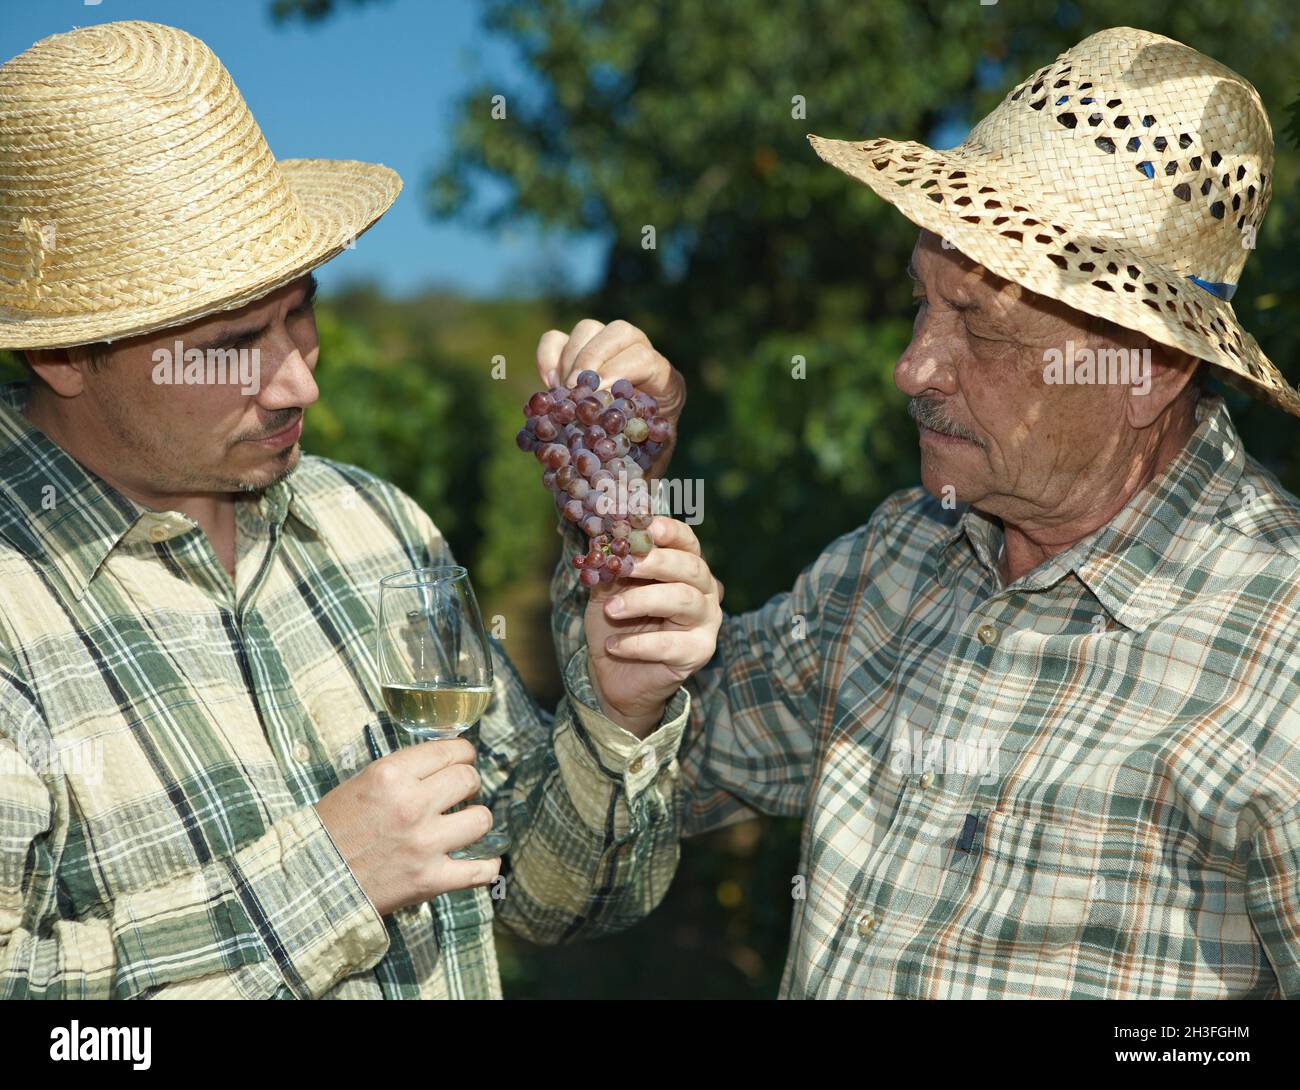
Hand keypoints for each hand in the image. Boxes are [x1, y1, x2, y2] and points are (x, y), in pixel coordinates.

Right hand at [314, 738, 498, 915]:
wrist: (311, 882)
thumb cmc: (331, 829)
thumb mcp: (361, 783)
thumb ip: (402, 773)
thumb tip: (441, 765)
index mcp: (391, 774)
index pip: (450, 751)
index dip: (463, 753)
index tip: (464, 759)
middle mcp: (412, 805)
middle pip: (469, 779)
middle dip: (469, 783)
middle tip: (461, 792)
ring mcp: (425, 843)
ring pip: (482, 819)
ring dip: (476, 820)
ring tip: (465, 824)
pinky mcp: (430, 879)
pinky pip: (481, 870)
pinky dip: (487, 867)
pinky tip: (482, 861)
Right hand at [536, 318, 684, 477]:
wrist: (625, 462)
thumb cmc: (643, 463)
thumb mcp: (650, 463)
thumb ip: (643, 459)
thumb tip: (617, 462)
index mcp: (665, 382)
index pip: (647, 358)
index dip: (620, 371)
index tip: (598, 394)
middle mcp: (639, 356)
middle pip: (619, 331)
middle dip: (592, 358)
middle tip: (574, 391)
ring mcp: (608, 350)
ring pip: (588, 329)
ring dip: (570, 360)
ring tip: (563, 395)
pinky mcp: (577, 352)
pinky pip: (556, 339)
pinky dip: (548, 359)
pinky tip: (550, 389)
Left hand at [584, 516, 722, 736]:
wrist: (614, 672)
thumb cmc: (616, 622)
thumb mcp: (607, 587)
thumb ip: (611, 564)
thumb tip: (602, 538)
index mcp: (685, 566)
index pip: (687, 541)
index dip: (670, 531)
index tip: (647, 526)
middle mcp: (703, 590)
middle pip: (690, 567)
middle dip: (656, 561)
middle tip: (624, 564)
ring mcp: (706, 621)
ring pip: (684, 600)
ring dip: (643, 601)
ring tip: (610, 610)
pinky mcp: (699, 652)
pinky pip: (671, 644)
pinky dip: (638, 644)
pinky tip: (613, 645)